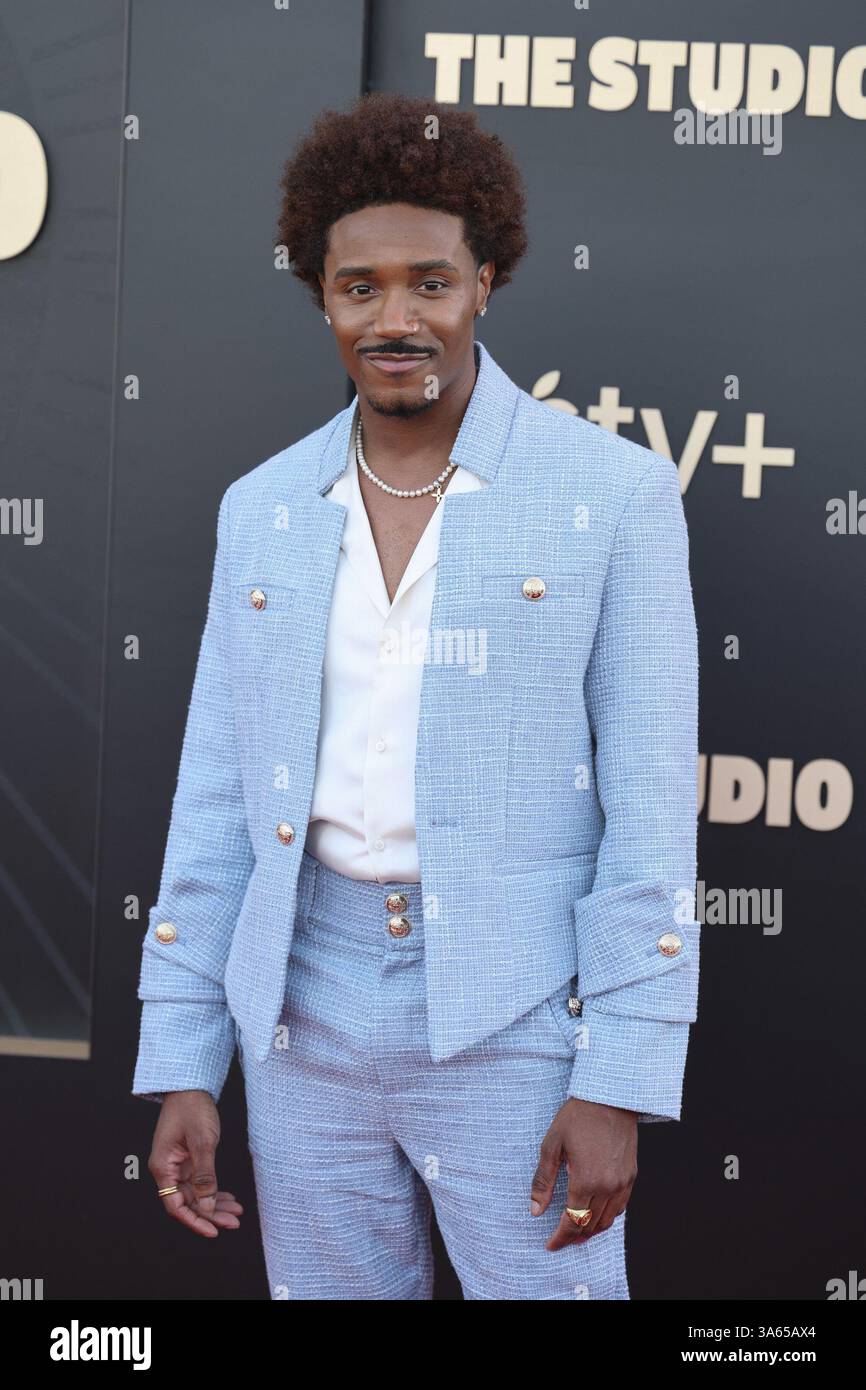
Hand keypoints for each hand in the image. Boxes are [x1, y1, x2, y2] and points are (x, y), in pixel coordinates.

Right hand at [147, 1090, 243, 1237]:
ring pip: (196, 1194)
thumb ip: (204, 1176)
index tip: (214, 1231)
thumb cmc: (192, 1108)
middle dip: (210, 1214)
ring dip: (214, 1204)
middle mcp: (167, 1169)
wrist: (190, 1085)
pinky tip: (228, 1198)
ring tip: (235, 1212)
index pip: (175, 1205)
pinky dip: (214, 1191)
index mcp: (163, 1167)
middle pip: (187, 1202)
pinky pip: (200, 1182)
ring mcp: (177, 1164)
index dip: (194, 1221)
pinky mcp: (188, 1159)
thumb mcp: (202, 1142)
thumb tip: (206, 1207)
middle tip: (233, 1222)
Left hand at [530, 1097, 637, 1250]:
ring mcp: (622, 1182)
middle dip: (574, 1237)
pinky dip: (607, 1217)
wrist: (610, 1098)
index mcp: (585, 1180)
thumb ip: (544, 1181)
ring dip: (592, 1230)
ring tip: (577, 1232)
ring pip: (607, 1220)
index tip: (551, 1245)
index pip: (572, 1222)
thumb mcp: (552, 1145)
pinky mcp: (631, 1176)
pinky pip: (621, 1207)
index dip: (560, 1238)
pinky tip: (596, 1214)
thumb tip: (535, 1210)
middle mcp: (607, 1186)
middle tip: (561, 1241)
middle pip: (590, 1225)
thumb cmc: (578, 1117)